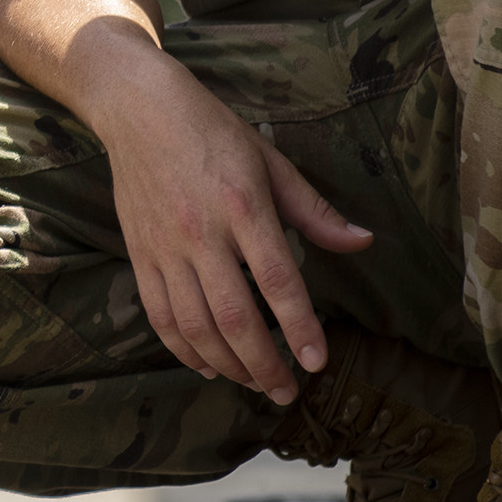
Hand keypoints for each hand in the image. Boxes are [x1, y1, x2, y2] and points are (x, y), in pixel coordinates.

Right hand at [101, 71, 370, 403]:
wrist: (138, 109)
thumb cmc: (212, 131)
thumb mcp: (270, 161)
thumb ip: (314, 211)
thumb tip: (363, 242)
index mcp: (243, 206)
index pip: (278, 281)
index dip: (300, 327)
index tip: (316, 361)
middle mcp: (202, 233)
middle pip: (235, 316)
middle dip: (264, 364)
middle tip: (287, 391)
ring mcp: (165, 247)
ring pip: (196, 325)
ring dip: (228, 365)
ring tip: (255, 384)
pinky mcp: (139, 254)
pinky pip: (160, 315)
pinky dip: (183, 349)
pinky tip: (207, 365)